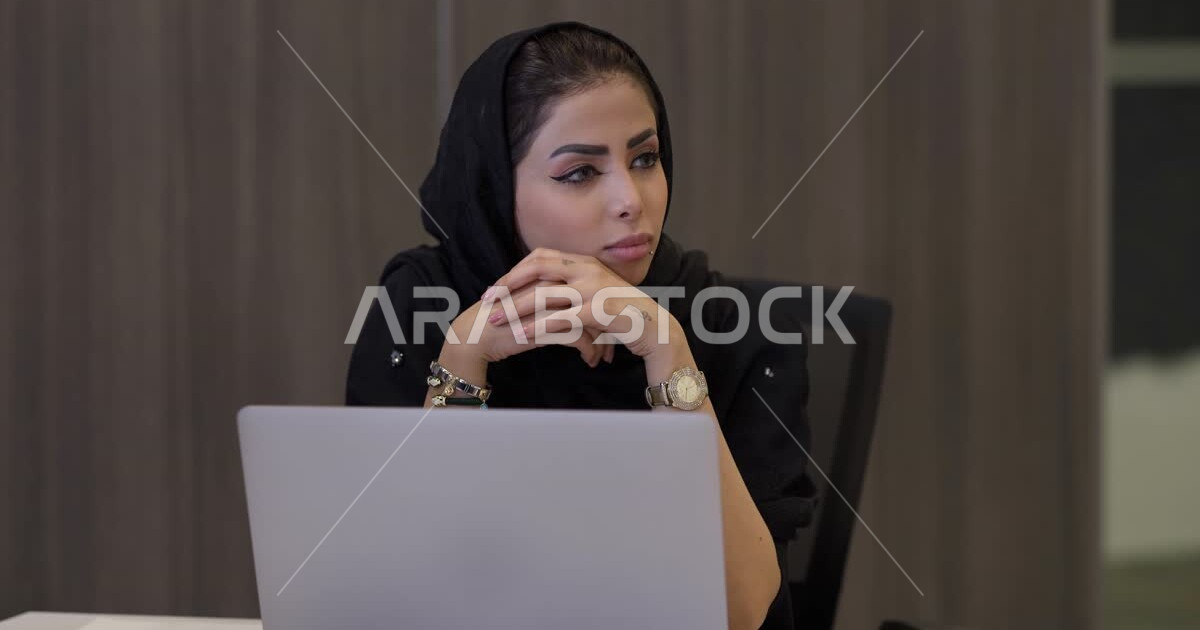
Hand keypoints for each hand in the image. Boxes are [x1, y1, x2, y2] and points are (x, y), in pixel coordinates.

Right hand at [447, 279, 612, 366]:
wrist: (475, 335)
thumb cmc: (501, 321)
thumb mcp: (529, 303)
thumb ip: (551, 299)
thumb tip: (576, 307)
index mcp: (548, 276)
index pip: (587, 289)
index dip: (600, 309)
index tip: (608, 327)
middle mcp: (552, 286)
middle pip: (594, 303)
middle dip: (608, 326)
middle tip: (613, 343)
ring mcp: (550, 305)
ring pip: (591, 321)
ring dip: (601, 341)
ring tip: (604, 357)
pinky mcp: (546, 326)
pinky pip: (579, 338)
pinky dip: (589, 351)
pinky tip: (590, 361)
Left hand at [482, 247, 674, 357]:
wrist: (653, 327)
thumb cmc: (620, 314)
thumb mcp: (595, 292)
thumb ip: (571, 287)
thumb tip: (542, 291)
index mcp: (583, 261)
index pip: (540, 257)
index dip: (515, 270)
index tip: (496, 286)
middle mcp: (586, 269)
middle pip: (537, 268)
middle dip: (508, 284)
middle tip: (488, 299)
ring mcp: (593, 288)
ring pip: (544, 293)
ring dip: (516, 307)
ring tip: (496, 319)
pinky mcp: (597, 310)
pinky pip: (559, 317)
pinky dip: (537, 326)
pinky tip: (521, 335)